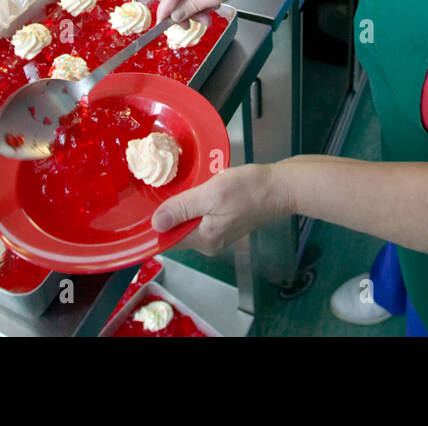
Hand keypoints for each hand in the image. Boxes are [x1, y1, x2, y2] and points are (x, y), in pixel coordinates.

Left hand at [151, 164, 289, 254]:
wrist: (280, 187)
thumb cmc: (248, 188)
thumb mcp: (211, 193)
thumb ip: (182, 208)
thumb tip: (155, 224)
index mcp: (205, 239)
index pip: (168, 239)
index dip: (156, 222)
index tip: (147, 203)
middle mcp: (209, 243)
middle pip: (177, 229)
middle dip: (171, 210)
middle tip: (168, 185)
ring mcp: (218, 235)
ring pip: (189, 221)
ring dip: (185, 204)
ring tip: (185, 184)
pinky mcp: (225, 224)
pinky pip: (201, 216)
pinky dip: (197, 203)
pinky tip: (201, 188)